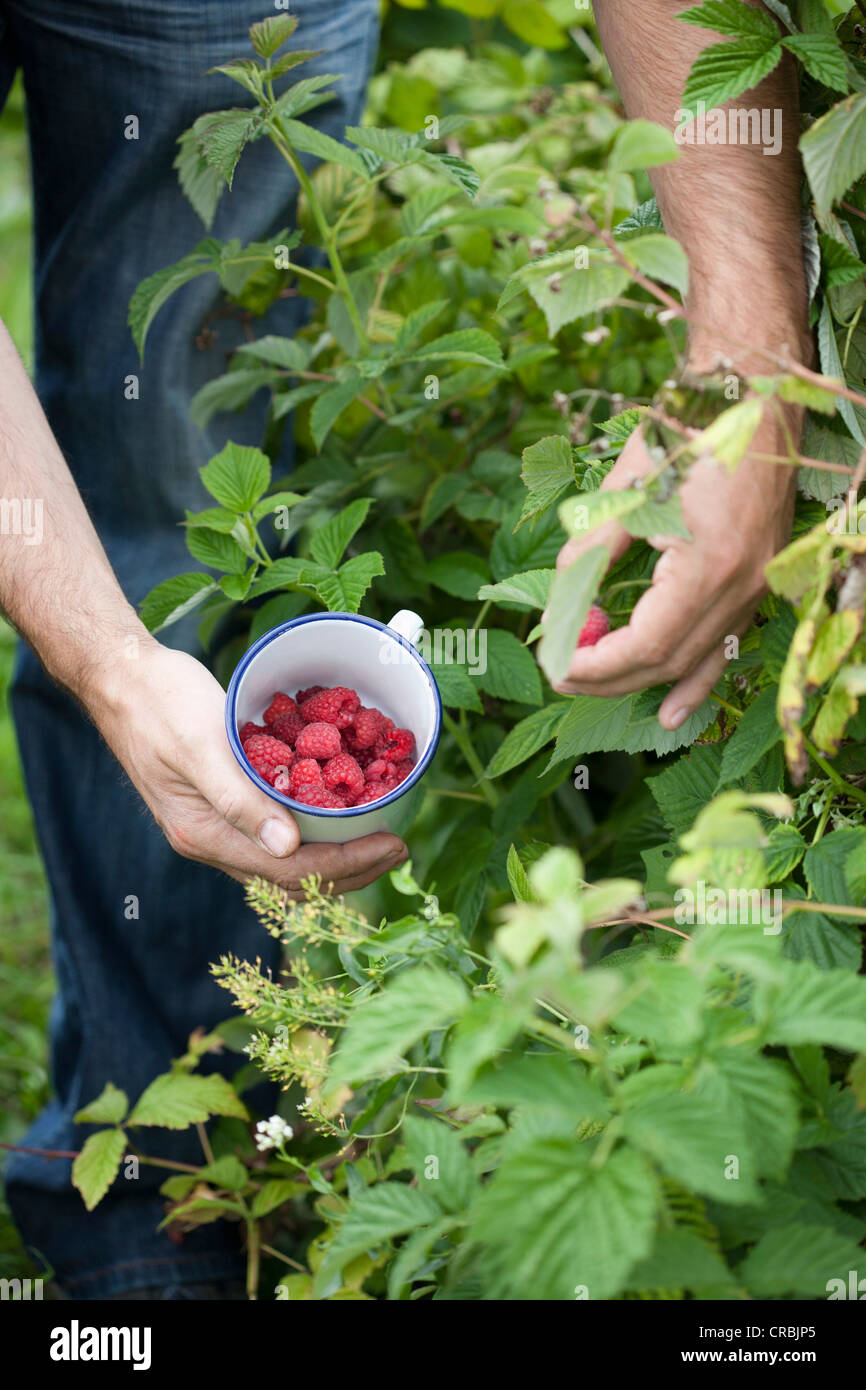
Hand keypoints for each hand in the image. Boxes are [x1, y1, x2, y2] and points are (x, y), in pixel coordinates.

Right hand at [91, 642, 407, 895]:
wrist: (120, 677)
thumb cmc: (159, 702)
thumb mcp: (202, 745)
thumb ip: (240, 800)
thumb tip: (287, 850)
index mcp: (204, 834)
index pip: (289, 872)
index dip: (347, 864)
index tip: (393, 844)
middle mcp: (209, 841)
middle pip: (291, 878)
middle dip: (350, 869)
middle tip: (399, 846)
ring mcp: (213, 826)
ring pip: (284, 863)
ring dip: (335, 857)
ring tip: (379, 838)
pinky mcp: (220, 805)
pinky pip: (274, 836)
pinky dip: (312, 834)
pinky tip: (339, 815)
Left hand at [550, 405, 798, 727]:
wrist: (752, 396)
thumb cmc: (683, 433)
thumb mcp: (622, 494)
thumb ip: (587, 558)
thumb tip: (557, 613)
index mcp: (707, 564)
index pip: (645, 643)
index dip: (595, 663)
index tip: (554, 664)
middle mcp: (742, 585)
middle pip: (668, 660)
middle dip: (609, 676)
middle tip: (560, 675)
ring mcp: (758, 586)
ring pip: (698, 660)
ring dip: (644, 681)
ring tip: (596, 693)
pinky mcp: (761, 580)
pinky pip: (726, 646)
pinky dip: (696, 680)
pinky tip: (672, 711)